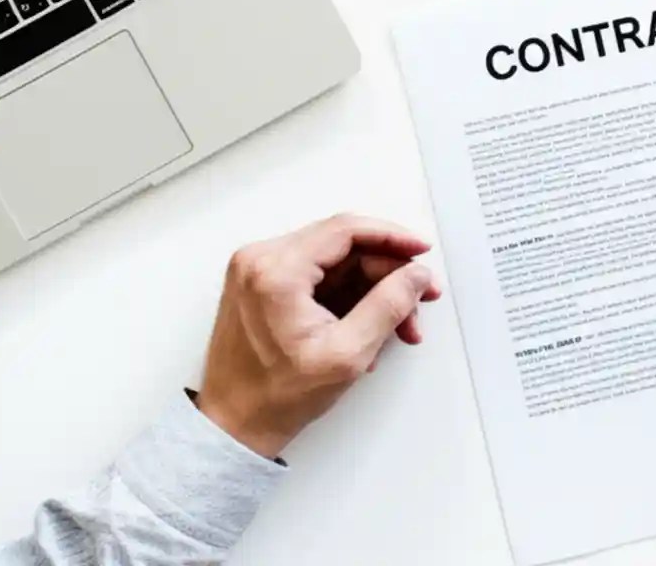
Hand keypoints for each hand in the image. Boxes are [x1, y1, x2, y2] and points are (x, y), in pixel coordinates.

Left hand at [196, 215, 442, 457]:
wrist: (233, 424)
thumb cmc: (277, 397)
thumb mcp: (347, 355)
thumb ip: (389, 307)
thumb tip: (417, 276)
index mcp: (276, 271)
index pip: (346, 231)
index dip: (393, 237)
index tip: (422, 251)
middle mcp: (260, 260)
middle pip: (344, 246)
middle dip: (388, 273)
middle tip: (420, 299)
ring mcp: (258, 270)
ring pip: (335, 262)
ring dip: (372, 288)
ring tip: (398, 326)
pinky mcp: (261, 284)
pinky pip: (318, 276)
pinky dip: (349, 296)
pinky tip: (368, 327)